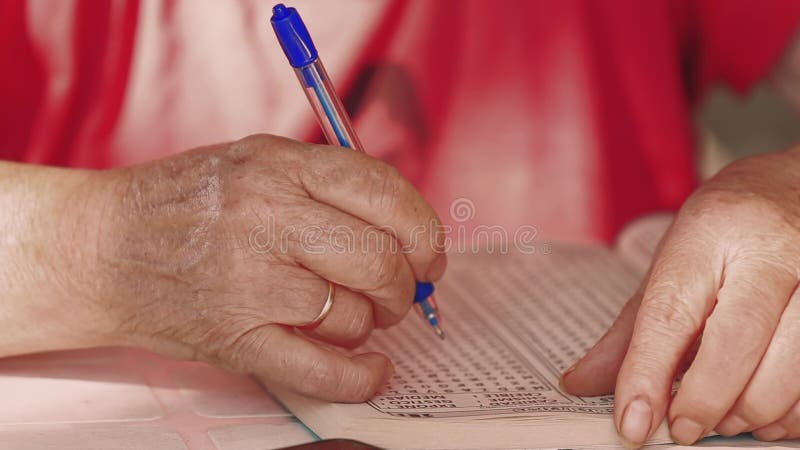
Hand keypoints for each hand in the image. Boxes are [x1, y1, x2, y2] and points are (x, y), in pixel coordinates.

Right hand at [5, 134, 444, 401]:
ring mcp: (252, 284)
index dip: (423, 231)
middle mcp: (270, 220)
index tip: (427, 255)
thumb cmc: (186, 202)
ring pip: (355, 316)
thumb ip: (329, 183)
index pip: (387, 196)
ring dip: (367, 322)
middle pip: (381, 261)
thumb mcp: (257, 159)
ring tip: (345, 312)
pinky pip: (324, 370)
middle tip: (398, 291)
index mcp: (281, 167)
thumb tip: (406, 226)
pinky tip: (374, 369)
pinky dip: (363, 377)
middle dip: (405, 284)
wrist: (103, 247)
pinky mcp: (237, 340)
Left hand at [562, 146, 799, 445]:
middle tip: (680, 429)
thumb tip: (582, 382)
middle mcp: (770, 249)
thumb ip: (632, 326)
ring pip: (788, 370)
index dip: (647, 374)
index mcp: (710, 231)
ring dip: (749, 413)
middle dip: (703, 403)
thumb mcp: (674, 258)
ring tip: (723, 419)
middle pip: (736, 344)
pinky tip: (765, 410)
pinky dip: (789, 412)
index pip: (671, 312)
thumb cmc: (730, 226)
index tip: (633, 423)